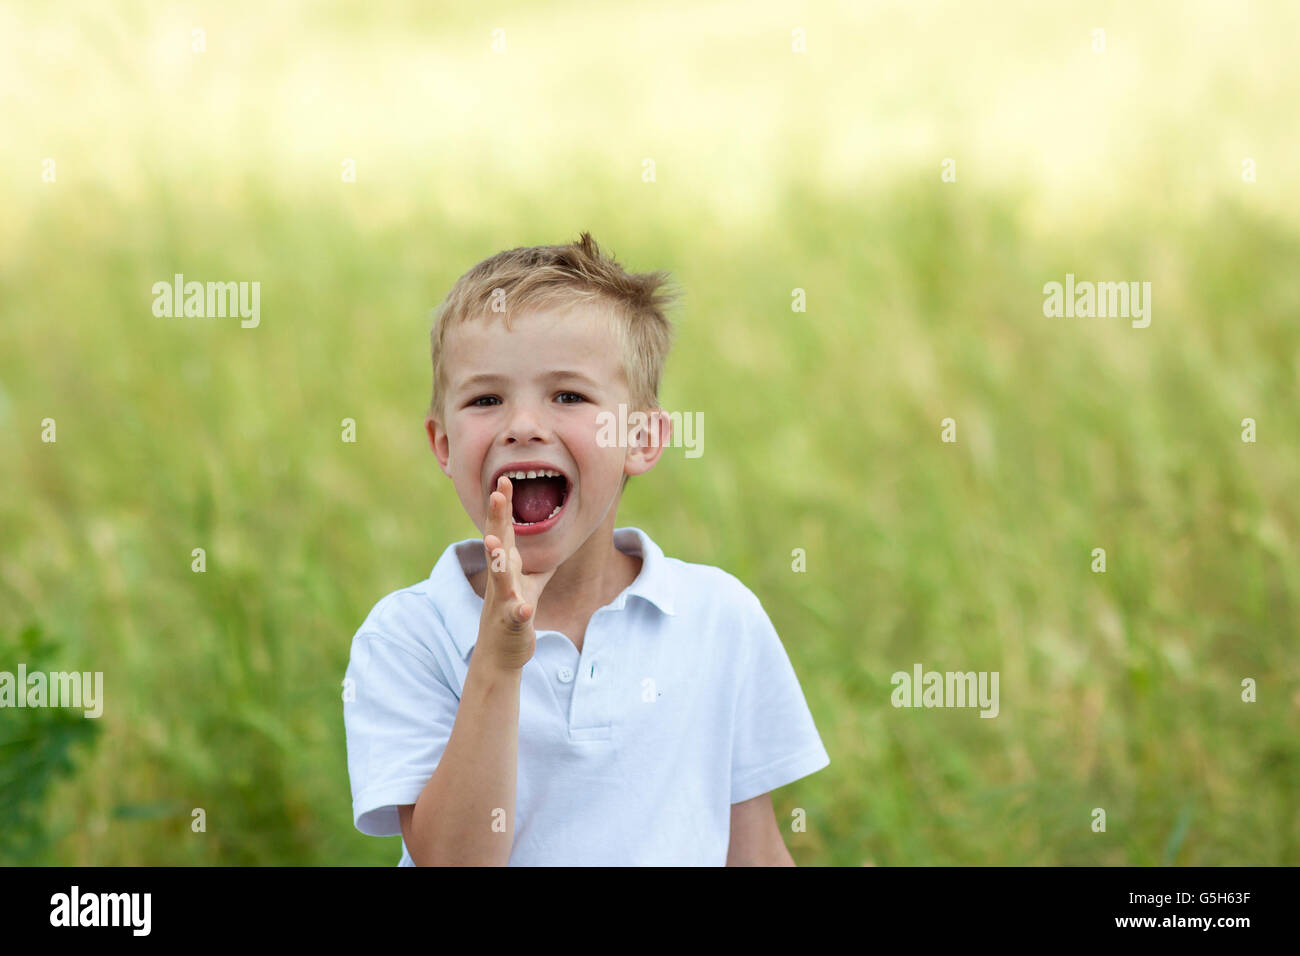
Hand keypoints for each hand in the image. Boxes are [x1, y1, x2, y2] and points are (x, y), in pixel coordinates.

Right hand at [477, 476, 556, 670]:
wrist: (500, 654)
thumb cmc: (512, 615)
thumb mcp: (527, 585)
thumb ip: (535, 565)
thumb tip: (547, 546)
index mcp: (505, 567)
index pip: (503, 531)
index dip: (503, 507)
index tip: (503, 480)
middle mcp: (500, 579)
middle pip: (497, 544)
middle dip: (497, 519)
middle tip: (496, 492)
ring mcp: (502, 601)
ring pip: (500, 578)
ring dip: (497, 559)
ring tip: (495, 542)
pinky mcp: (511, 623)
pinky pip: (515, 615)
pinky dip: (520, 610)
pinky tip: (525, 606)